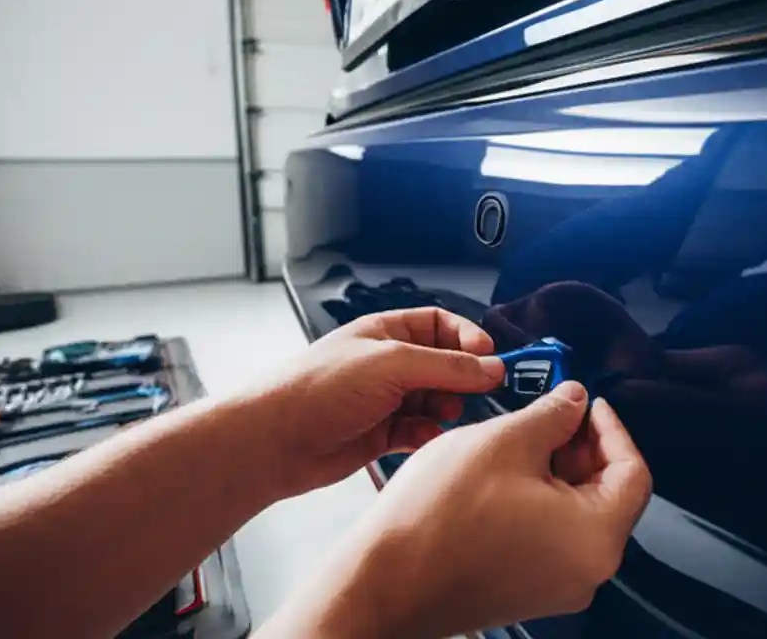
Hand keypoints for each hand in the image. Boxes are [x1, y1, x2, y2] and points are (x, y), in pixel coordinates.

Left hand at [251, 307, 504, 494]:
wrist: (273, 442)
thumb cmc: (315, 389)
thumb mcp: (391, 365)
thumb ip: (447, 366)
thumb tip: (493, 367)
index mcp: (386, 333)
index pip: (441, 325)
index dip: (468, 338)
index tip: (491, 357)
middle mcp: (387, 364)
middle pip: (444, 365)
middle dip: (463, 378)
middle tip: (480, 392)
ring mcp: (384, 400)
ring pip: (435, 401)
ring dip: (446, 408)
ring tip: (444, 414)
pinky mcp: (380, 435)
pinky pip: (419, 431)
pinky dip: (429, 434)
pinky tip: (427, 437)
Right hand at [274, 382, 652, 638]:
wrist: (381, 582)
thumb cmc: (437, 520)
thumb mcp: (504, 442)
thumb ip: (552, 415)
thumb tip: (574, 400)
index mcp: (596, 537)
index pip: (634, 472)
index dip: (612, 428)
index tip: (589, 402)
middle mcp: (586, 572)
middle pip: (609, 495)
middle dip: (583, 446)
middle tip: (556, 410)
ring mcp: (555, 586)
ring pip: (577, 515)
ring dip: (558, 470)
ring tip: (523, 436)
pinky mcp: (525, 590)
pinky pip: (550, 537)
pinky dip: (539, 500)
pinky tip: (506, 473)